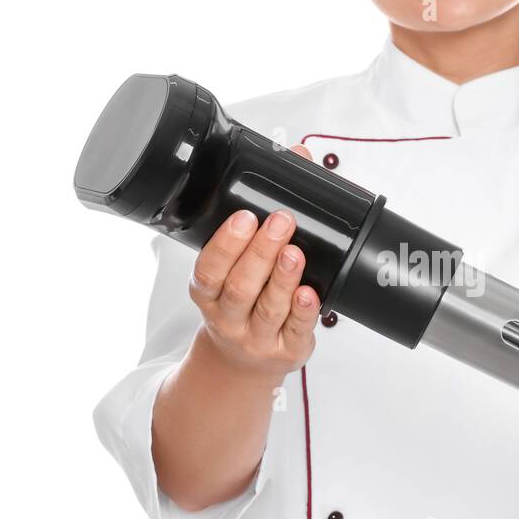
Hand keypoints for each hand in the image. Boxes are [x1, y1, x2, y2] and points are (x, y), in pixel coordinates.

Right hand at [187, 144, 320, 380]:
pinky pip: (295, 330)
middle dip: (259, 253)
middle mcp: (228, 317)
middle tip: (280, 221)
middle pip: (239, 286)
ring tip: (296, 252)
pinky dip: (303, 311)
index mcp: (209, 292)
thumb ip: (261, 215)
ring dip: (282, 278)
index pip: (209, 269)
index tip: (245, 217)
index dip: (226, 244)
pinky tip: (310, 292)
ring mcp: (256, 337)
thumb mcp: (236, 265)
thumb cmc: (241, 302)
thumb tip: (298, 156)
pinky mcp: (286, 350)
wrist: (243, 362)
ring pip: (267, 308)